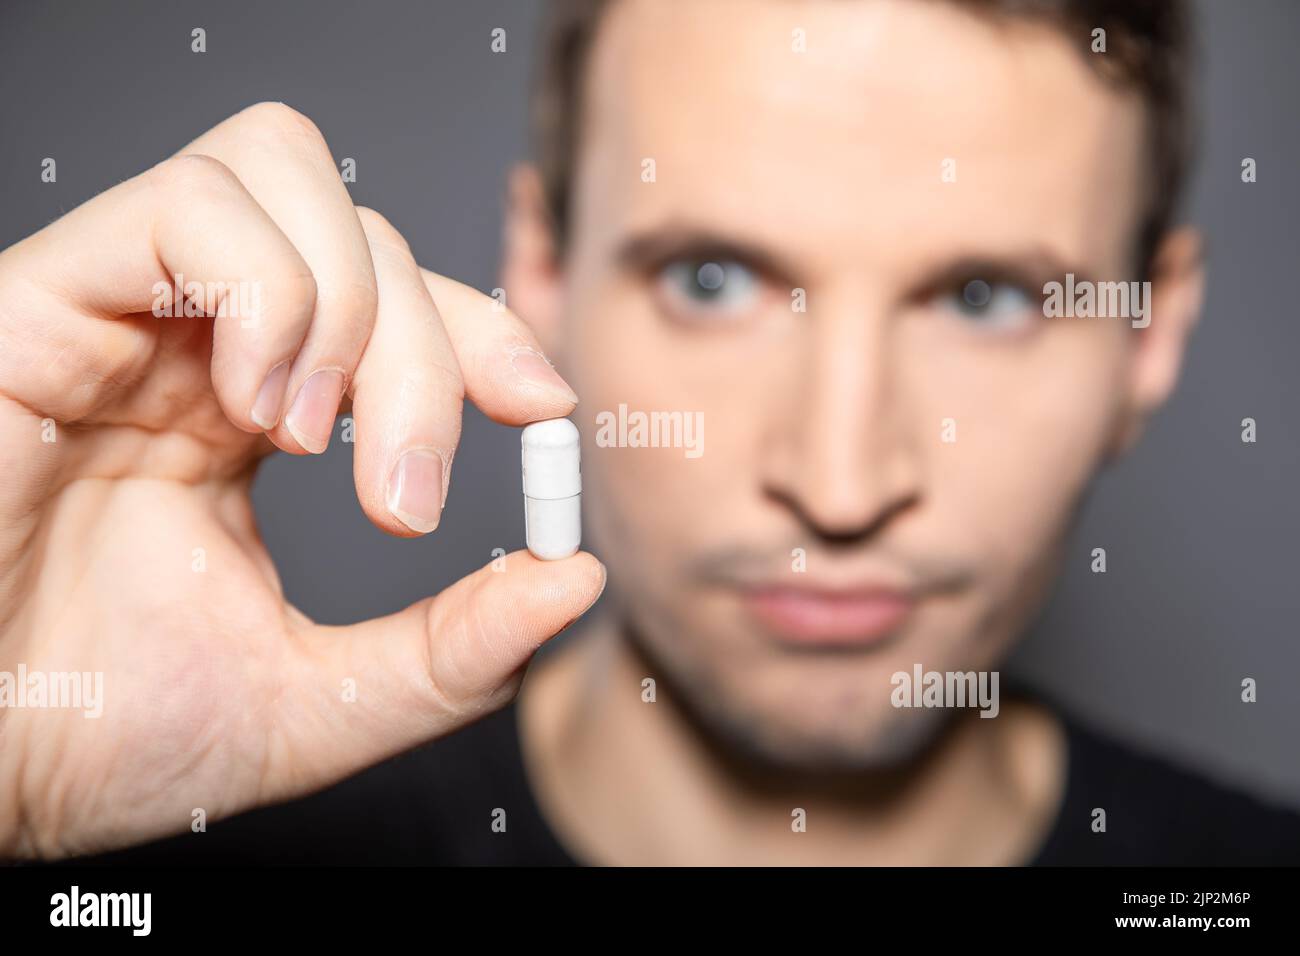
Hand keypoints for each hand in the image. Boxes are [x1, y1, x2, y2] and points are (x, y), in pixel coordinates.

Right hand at [0, 102, 603, 858]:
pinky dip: (263, 294)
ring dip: (346, 309)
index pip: (397, 302)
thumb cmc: (94, 734)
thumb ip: (449, 652)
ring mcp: (121, 312)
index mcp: (251, 413)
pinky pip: (188, 207)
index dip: (486, 330)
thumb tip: (576, 582)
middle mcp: (194, 346)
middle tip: (405, 503)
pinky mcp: (39, 300)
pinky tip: (252, 407)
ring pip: (281, 175)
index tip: (543, 412)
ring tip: (309, 442)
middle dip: (428, 355)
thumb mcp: (316, 702)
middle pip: (363, 237)